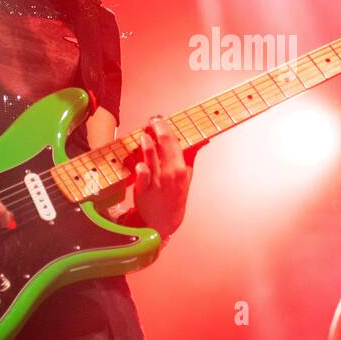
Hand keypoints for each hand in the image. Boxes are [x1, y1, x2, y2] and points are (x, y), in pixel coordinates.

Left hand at [133, 116, 193, 237]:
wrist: (165, 220)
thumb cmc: (174, 197)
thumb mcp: (186, 176)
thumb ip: (190, 157)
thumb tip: (201, 142)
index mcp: (181, 168)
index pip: (174, 142)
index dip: (166, 128)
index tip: (160, 119)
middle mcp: (170, 173)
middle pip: (165, 145)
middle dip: (158, 129)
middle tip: (152, 120)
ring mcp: (157, 181)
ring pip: (152, 157)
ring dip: (147, 144)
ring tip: (144, 135)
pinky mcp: (143, 189)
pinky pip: (142, 176)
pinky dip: (141, 169)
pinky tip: (139, 162)